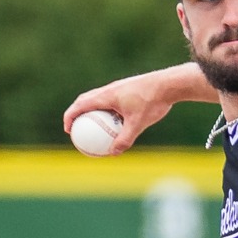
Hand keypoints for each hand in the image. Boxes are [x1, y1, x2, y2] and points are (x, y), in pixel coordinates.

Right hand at [63, 63, 215, 154]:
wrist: (169, 84)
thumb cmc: (152, 102)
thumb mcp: (138, 124)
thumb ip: (125, 139)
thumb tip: (113, 153)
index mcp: (106, 95)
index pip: (80, 105)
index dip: (70, 117)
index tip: (68, 130)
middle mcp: (109, 89)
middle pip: (85, 100)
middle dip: (76, 113)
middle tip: (75, 128)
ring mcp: (118, 88)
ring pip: (98, 99)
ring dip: (91, 110)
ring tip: (92, 127)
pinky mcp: (127, 89)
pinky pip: (110, 100)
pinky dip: (105, 110)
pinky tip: (115, 123)